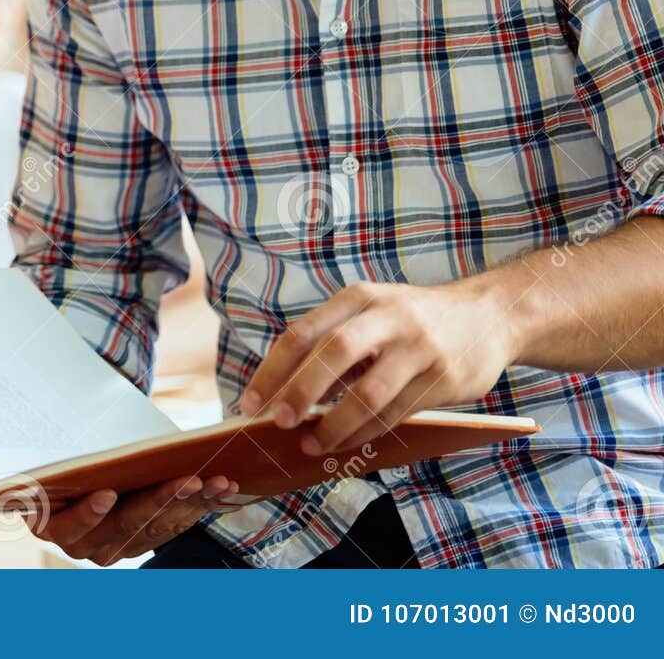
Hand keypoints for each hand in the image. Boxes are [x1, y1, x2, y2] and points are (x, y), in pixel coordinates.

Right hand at [27, 476, 239, 566]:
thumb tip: (80, 432)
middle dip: (159, 501)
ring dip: (191, 503)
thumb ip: (71, 460)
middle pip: (123, 526)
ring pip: (156, 527)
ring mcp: (113, 548)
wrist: (70, 481)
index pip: (69, 525)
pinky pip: (173, 528)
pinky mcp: (141, 544)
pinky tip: (222, 488)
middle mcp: (81, 544)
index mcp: (50, 523)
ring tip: (216, 481)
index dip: (88, 513)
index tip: (108, 493)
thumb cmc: (64, 464)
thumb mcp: (60, 459)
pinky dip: (200, 506)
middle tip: (187, 481)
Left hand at [239, 280, 515, 455]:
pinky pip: (396, 413)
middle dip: (300, 392)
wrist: (490, 315)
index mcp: (358, 297)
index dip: (272, 371)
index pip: (303, 333)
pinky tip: (346, 444)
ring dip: (335, 425)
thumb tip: (281, 390)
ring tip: (311, 444)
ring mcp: (419, 347)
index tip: (251, 402)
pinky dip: (366, 433)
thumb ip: (332, 343)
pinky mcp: (443, 378)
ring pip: (369, 393)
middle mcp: (387, 316)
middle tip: (279, 422)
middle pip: (333, 354)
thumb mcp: (371, 312)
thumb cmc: (413, 319)